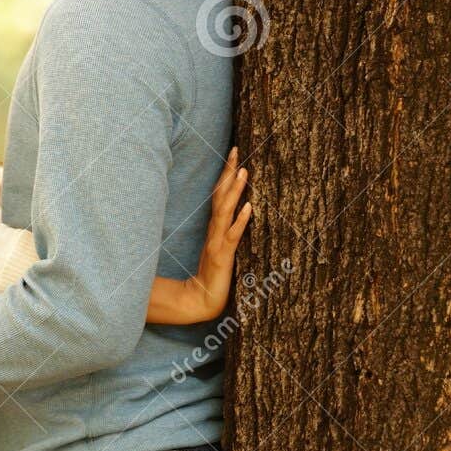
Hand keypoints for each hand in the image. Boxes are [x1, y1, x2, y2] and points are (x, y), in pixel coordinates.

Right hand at [188, 148, 252, 318]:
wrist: (202, 300)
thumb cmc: (213, 275)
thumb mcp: (219, 249)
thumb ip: (225, 231)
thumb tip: (237, 214)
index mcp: (214, 227)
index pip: (220, 195)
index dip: (225, 174)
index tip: (233, 154)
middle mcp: (214, 230)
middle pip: (221, 196)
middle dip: (228, 173)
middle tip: (236, 151)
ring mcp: (217, 242)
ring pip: (225, 211)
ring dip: (234, 191)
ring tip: (243, 171)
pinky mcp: (223, 256)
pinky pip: (233, 235)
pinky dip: (240, 220)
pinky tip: (249, 207)